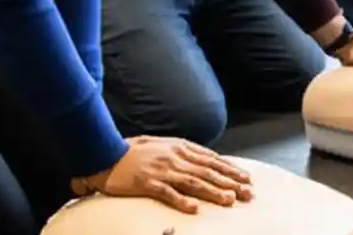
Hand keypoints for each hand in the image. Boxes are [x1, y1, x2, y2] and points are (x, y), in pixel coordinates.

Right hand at [75, 136, 252, 213]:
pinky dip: (181, 201)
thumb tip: (204, 158)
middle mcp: (174, 157)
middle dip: (230, 182)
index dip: (230, 169)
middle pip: (208, 171)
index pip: (211, 159)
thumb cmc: (133, 149)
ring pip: (193, 181)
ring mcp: (161, 169)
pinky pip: (167, 193)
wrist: (106, 151)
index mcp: (179, 147)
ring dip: (213, 192)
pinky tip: (194, 209)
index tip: (245, 178)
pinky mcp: (147, 182)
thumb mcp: (162, 144)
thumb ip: (183, 151)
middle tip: (247, 192)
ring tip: (229, 200)